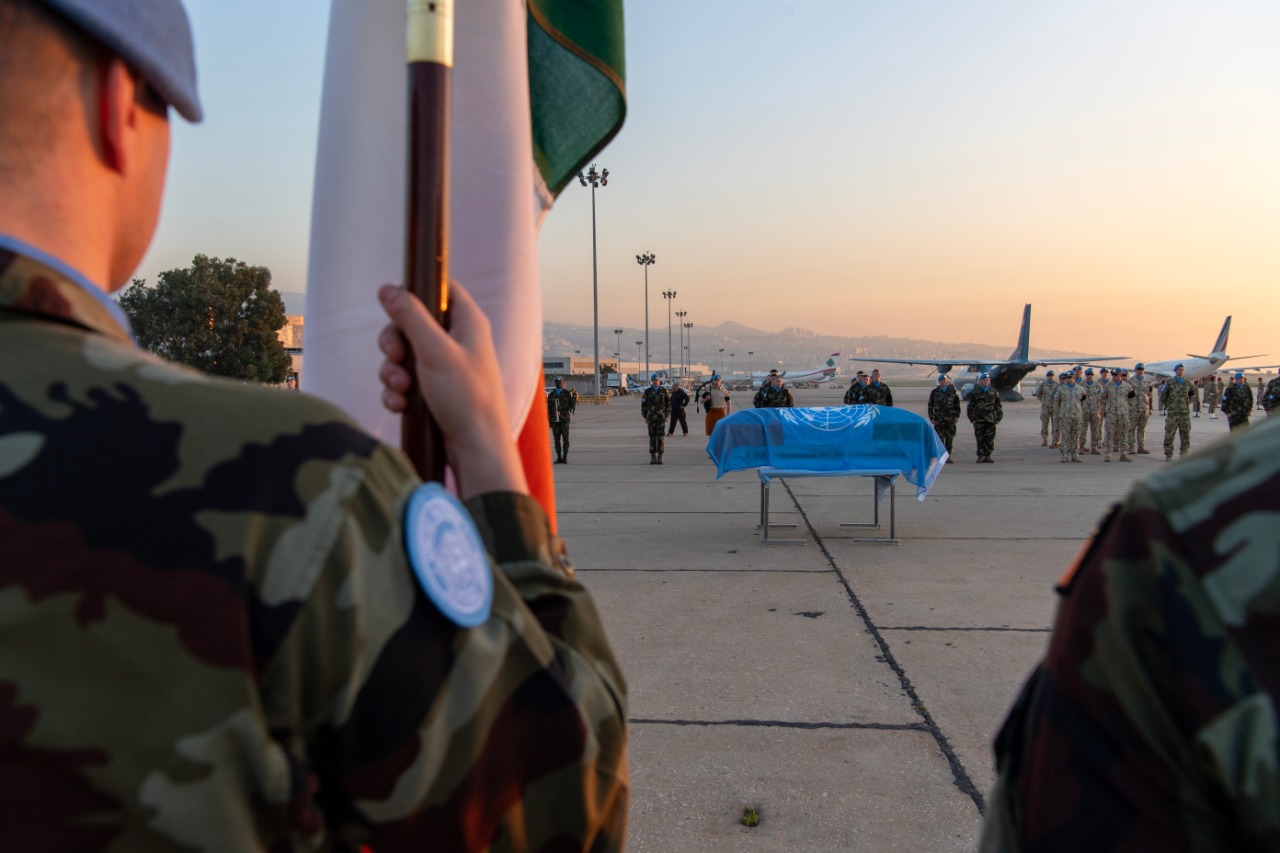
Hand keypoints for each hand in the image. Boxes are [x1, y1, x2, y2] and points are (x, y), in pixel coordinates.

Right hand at [378, 283, 526, 497]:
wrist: (475, 448)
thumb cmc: (466, 398)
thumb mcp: (434, 351)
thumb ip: (410, 317)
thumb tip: (387, 288)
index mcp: (467, 322)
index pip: (441, 288)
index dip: (416, 291)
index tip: (394, 302)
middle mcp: (457, 340)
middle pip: (412, 323)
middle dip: (395, 342)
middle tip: (395, 355)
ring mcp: (445, 367)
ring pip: (404, 355)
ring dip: (393, 371)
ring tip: (401, 388)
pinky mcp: (434, 390)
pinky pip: (405, 381)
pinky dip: (398, 391)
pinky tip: (400, 405)